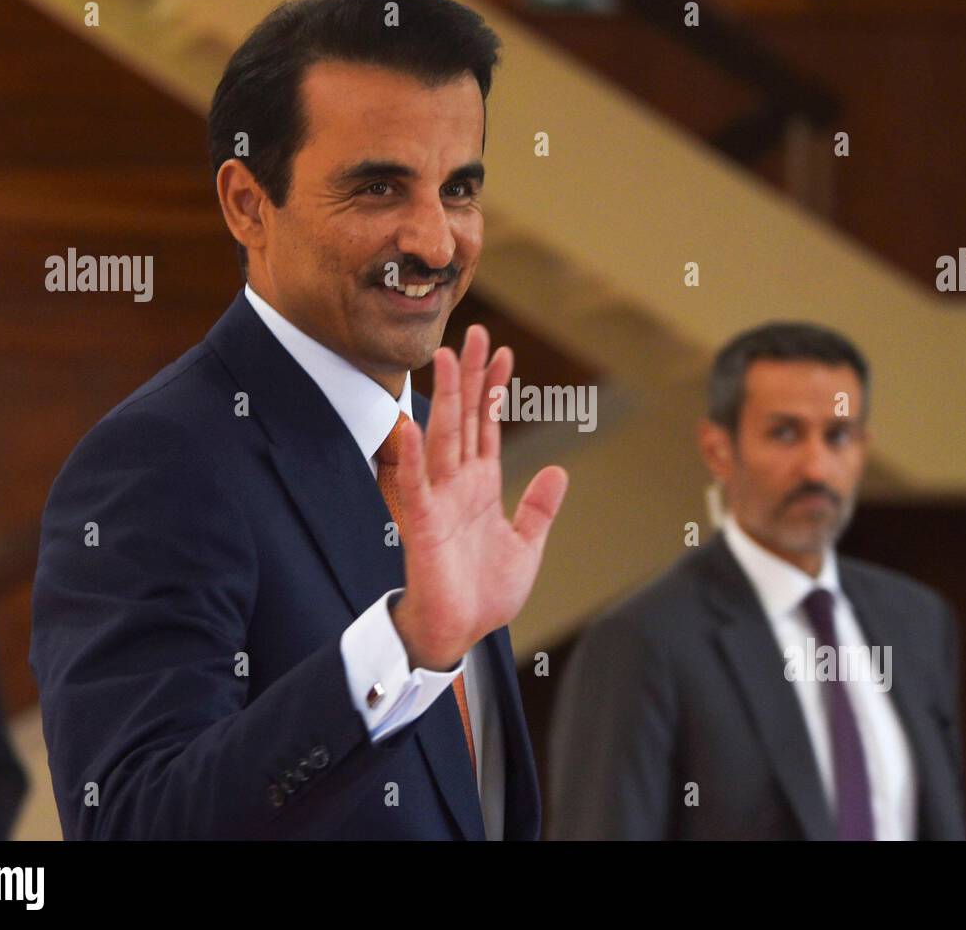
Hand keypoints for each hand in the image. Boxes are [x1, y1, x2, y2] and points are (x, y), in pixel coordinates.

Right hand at [390, 324, 568, 670]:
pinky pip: (415, 485)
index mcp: (482, 486)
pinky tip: (409, 423)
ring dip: (443, 398)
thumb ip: (539, 508)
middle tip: (475, 332)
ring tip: (445, 358)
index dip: (495, 390)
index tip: (504, 351)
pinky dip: (411, 456)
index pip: (488, 426)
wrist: (458, 632)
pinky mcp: (422, 525)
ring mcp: (439, 500)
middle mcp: (459, 484)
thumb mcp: (526, 546)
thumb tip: (557, 470)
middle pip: (465, 418)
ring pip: (441, 438)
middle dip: (470, 376)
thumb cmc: (484, 593)